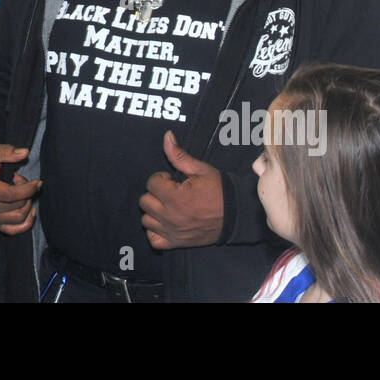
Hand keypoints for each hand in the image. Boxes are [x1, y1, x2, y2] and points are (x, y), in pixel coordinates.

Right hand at [0, 142, 40, 234]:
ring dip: (27, 205)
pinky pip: (11, 230)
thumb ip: (7, 152)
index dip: (27, 189)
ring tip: (22, 192)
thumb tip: (25, 152)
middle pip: (16, 206)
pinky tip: (30, 210)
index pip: (10, 195)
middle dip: (26, 193)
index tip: (37, 182)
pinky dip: (24, 224)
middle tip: (21, 179)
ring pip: (17, 219)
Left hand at [138, 131, 222, 248]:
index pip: (151, 183)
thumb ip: (179, 155)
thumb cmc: (218, 190)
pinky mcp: (176, 243)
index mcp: (175, 196)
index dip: (160, 178)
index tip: (172, 180)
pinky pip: (153, 240)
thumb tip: (166, 136)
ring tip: (167, 206)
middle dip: (154, 193)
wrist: (235, 215)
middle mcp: (170, 216)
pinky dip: (155, 231)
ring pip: (146, 220)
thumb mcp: (200, 170)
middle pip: (144, 202)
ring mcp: (172, 231)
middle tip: (169, 192)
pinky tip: (164, 222)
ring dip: (153, 211)